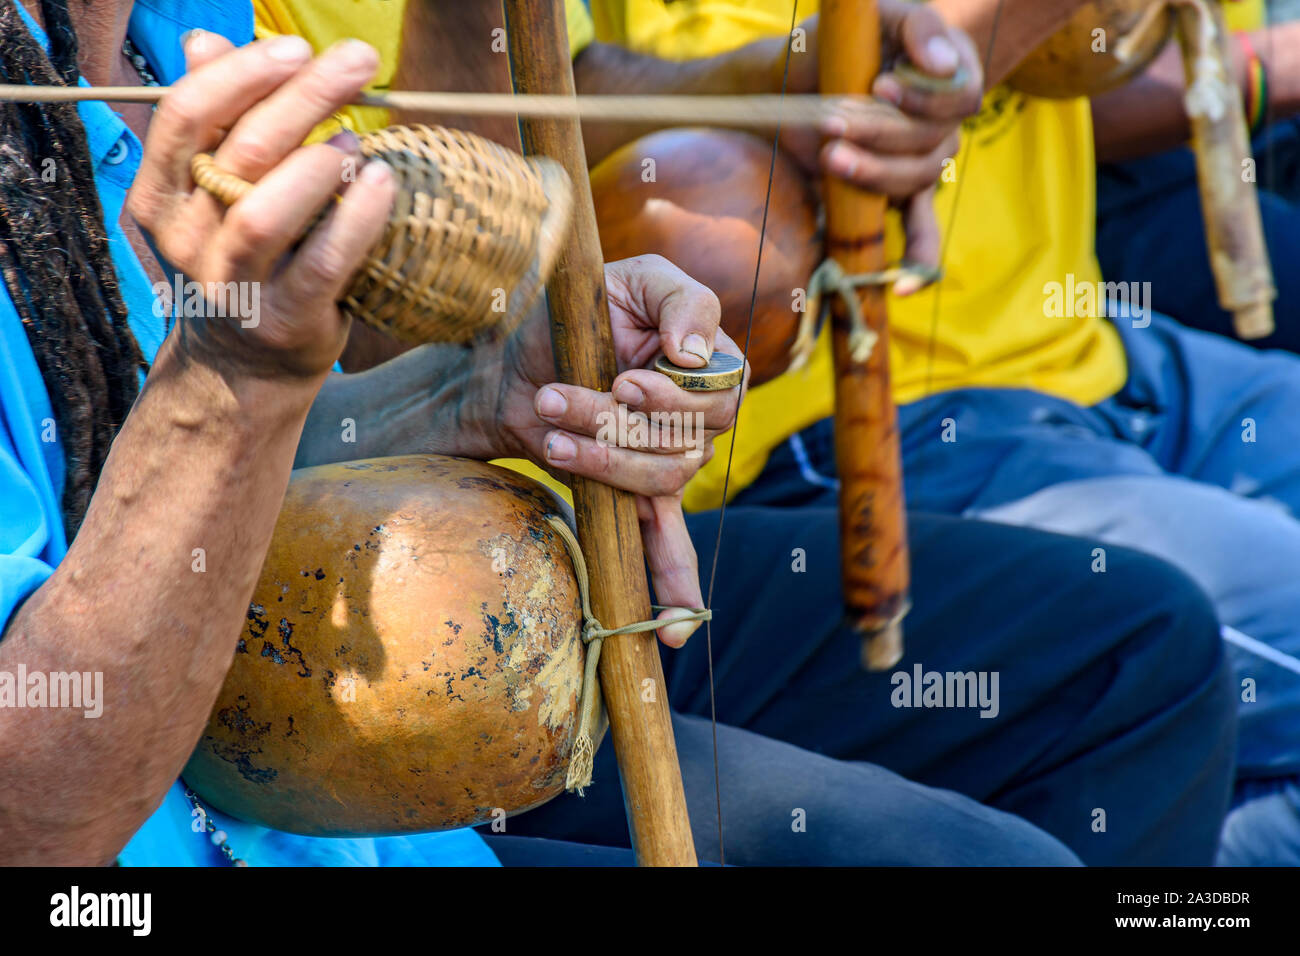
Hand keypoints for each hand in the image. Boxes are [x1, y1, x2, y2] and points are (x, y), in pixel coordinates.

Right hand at [127, 33, 396, 382]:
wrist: (244, 365)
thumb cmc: (243, 258)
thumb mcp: (215, 192)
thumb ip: (216, 123)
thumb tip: (205, 41)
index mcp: (160, 196)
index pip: (186, 116)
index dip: (242, 74)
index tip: (295, 47)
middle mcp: (186, 241)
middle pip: (239, 153)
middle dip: (303, 97)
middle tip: (356, 63)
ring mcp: (233, 287)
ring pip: (265, 214)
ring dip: (320, 164)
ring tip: (357, 139)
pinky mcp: (286, 321)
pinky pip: (323, 263)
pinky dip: (358, 218)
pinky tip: (384, 183)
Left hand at [491, 255, 746, 646]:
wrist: (506, 360)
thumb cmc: (573, 310)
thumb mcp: (632, 281)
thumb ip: (683, 300)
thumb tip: (698, 355)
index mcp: (708, 363)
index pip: (724, 394)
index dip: (675, 395)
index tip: (621, 378)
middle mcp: (696, 417)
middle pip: (684, 441)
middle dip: (615, 422)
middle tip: (556, 397)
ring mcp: (666, 462)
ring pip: (659, 480)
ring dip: (600, 460)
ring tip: (551, 432)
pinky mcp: (630, 496)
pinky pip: (666, 548)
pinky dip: (672, 588)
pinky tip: (672, 631)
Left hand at [776, 3, 982, 289]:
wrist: (799, 79)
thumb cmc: (843, 41)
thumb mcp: (878, 15)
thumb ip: (919, 25)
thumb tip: (942, 64)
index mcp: (951, 76)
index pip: (961, 98)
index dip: (924, 99)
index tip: (878, 86)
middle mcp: (945, 125)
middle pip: (932, 142)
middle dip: (880, 135)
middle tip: (831, 122)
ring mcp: (924, 165)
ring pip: (916, 181)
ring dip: (875, 173)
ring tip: (831, 157)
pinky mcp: (897, 197)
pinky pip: (923, 236)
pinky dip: (918, 266)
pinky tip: (902, 289)